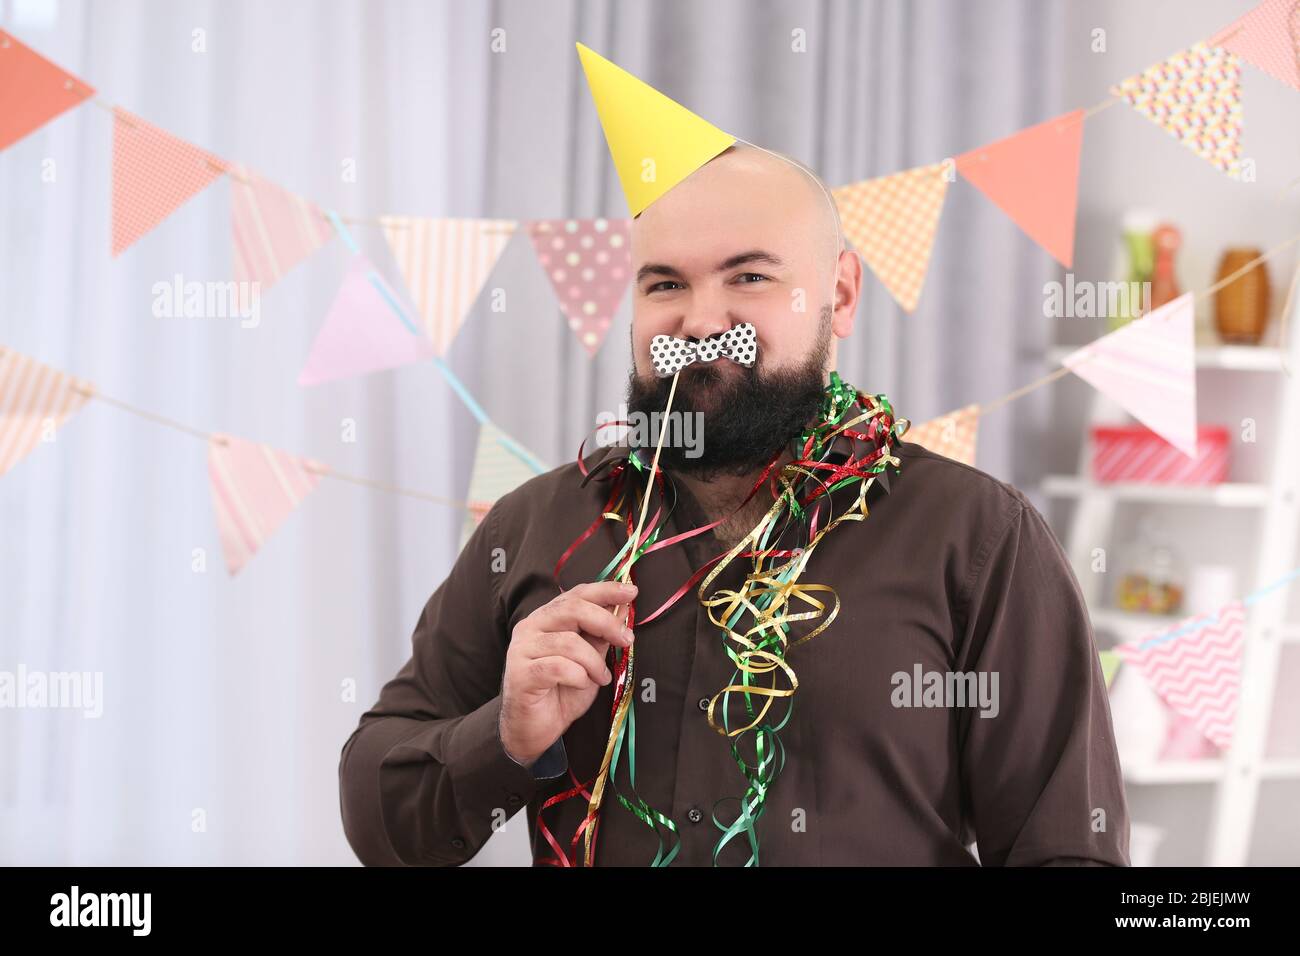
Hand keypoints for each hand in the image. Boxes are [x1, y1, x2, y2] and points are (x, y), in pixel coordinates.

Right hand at [499, 581, 636, 765]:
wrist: (535, 729)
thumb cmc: (562, 692)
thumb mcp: (589, 661)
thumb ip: (600, 636)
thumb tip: (622, 610)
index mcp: (547, 618)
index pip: (576, 594)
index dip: (605, 590)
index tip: (631, 592)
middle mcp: (531, 627)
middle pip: (573, 609)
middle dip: (606, 623)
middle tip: (627, 640)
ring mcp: (522, 649)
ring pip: (569, 642)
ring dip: (594, 662)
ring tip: (601, 678)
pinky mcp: (521, 673)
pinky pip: (559, 667)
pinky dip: (579, 677)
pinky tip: (583, 685)